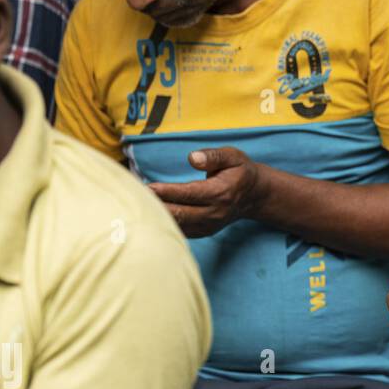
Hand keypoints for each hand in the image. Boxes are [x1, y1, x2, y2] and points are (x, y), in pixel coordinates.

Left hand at [148, 146, 262, 236]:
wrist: (254, 195)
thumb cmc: (239, 172)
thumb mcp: (233, 156)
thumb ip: (213, 156)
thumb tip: (192, 158)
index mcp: (221, 192)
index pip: (189, 194)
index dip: (167, 191)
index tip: (147, 187)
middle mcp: (215, 212)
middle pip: (180, 214)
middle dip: (156, 207)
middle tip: (134, 198)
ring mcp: (209, 225)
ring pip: (178, 225)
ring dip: (158, 217)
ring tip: (137, 208)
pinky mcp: (203, 232)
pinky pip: (180, 231)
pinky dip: (164, 224)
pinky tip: (150, 216)